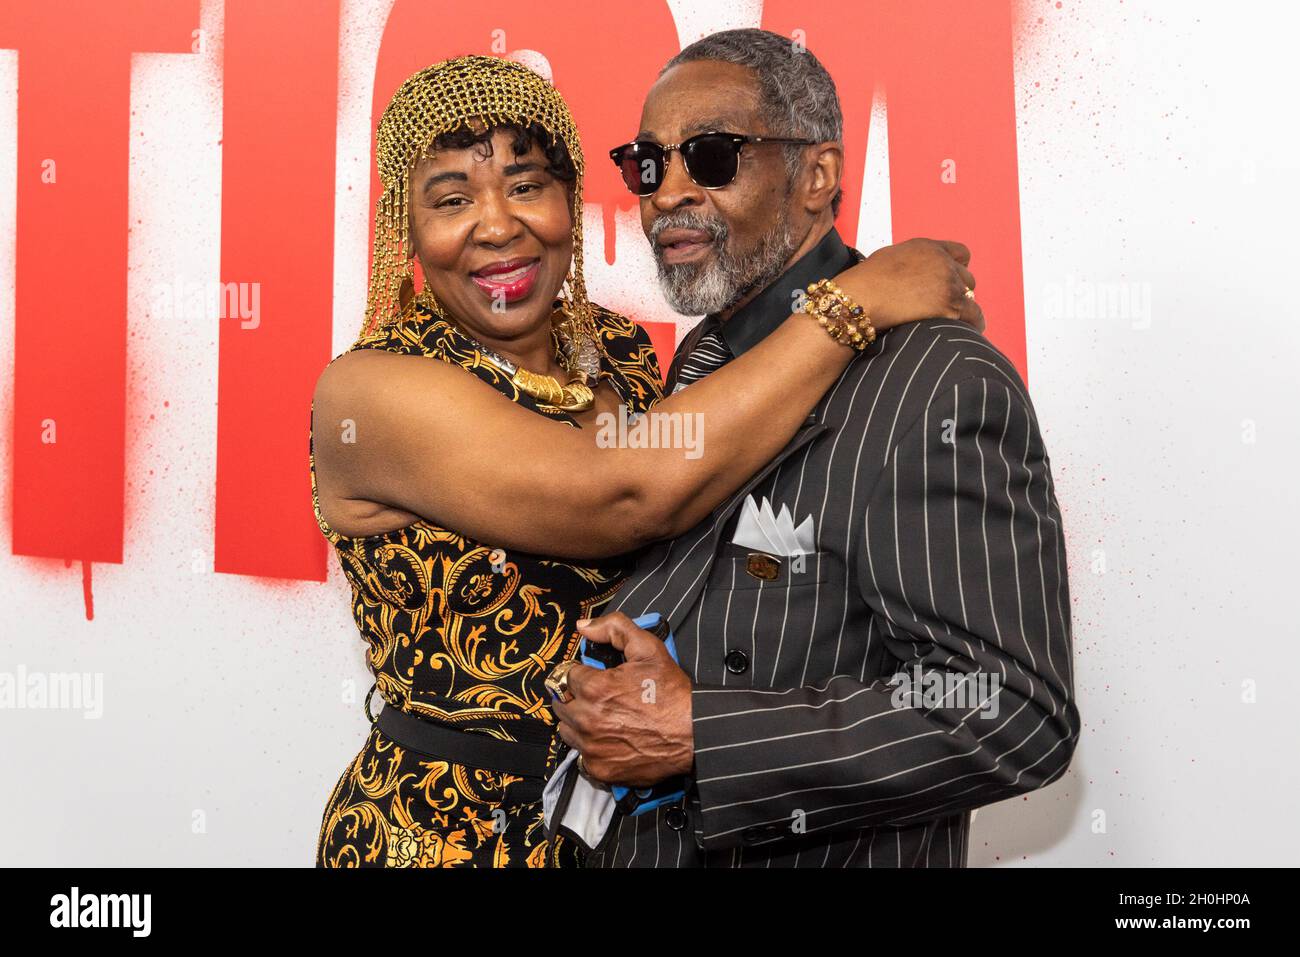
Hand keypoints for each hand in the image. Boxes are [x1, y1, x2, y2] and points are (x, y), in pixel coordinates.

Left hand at [551, 612, 693, 786]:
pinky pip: (580, 755)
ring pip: (566, 730)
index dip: (579, 673)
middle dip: (575, 696)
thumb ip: (613, 628)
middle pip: (561, 703)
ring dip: (577, 721)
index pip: (565, 675)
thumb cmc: (672, 692)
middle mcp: (587, 719)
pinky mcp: (600, 769)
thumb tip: (583, 626)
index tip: (591, 676)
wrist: (694, 733)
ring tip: (601, 717)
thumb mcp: (648, 648)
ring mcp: (592, 747)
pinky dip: (590, 747)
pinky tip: (608, 739)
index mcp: (594, 688)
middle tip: (597, 696)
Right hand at [833, 237, 984, 333]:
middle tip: (945, 307)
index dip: (958, 269)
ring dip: (964, 310)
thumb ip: (910, 263)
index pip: (961, 253)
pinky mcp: (950, 305)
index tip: (953, 281)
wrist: (861, 297)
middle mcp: (942, 262)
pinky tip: (964, 332)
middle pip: (967, 278)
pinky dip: (971, 324)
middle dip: (958, 292)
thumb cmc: (865, 283)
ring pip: (971, 298)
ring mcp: (948, 283)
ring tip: (956, 323)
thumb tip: (913, 276)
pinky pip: (975, 316)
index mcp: (928, 248)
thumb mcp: (889, 258)